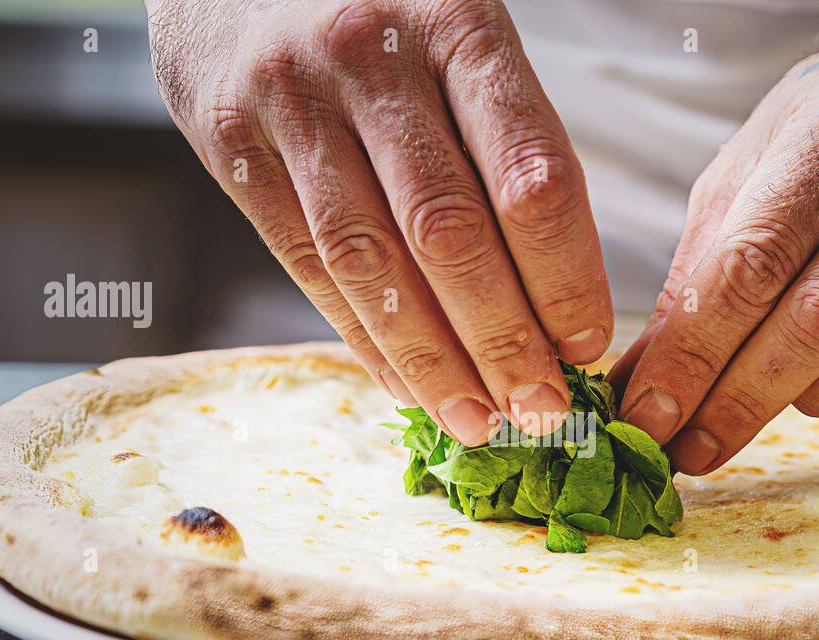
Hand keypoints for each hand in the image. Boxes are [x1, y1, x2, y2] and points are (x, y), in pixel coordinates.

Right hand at [147, 0, 611, 443]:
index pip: (532, 174)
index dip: (566, 275)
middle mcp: (372, 57)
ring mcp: (291, 102)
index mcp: (457, 20)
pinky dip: (363, 337)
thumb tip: (551, 288)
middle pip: (451, 232)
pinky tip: (406, 386)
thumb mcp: (457, 21)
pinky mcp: (228, 143)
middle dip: (505, 337)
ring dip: (433, 359)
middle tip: (544, 408)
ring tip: (480, 420)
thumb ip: (501, 132)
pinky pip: (306, 264)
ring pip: (373, 262)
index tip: (589, 343)